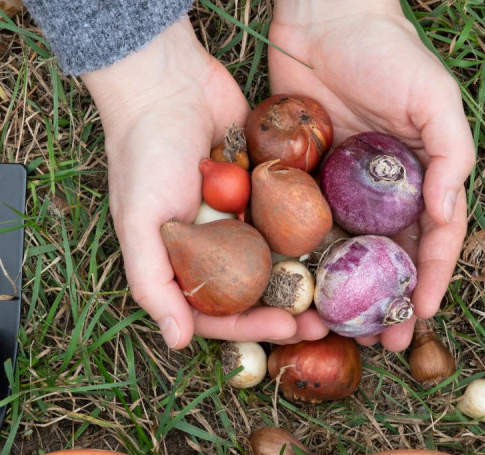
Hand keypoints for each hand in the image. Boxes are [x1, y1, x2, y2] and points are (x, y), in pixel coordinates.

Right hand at [86, 19, 327, 349]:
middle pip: (257, 292)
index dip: (252, 326)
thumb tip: (177, 342)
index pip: (219, 311)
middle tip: (326, 322)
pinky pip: (295, 214)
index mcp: (182, 261)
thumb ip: (153, 284)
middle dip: (291, 309)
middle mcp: (214, 245)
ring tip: (342, 290)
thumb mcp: (139, 223)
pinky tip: (345, 243)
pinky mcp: (267, 184)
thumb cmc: (143, 153)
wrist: (167, 81)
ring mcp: (243, 215)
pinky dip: (315, 230)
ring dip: (310, 277)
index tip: (286, 328)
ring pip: (282, 257)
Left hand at [269, 0, 474, 350]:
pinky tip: (294, 289)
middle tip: (382, 343)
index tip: (420, 316)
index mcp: (424, 175)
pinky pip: (302, 226)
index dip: (431, 280)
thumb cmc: (387, 50)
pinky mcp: (302, 178)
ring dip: (345, 293)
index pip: (436, 239)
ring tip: (336, 329)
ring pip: (347, 252)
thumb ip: (451, 155)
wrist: (322, 14)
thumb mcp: (434, 97)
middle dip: (389, 303)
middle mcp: (385, 189)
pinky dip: (302, 259)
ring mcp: (342, 187)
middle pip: (391, 258)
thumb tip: (447, 214)